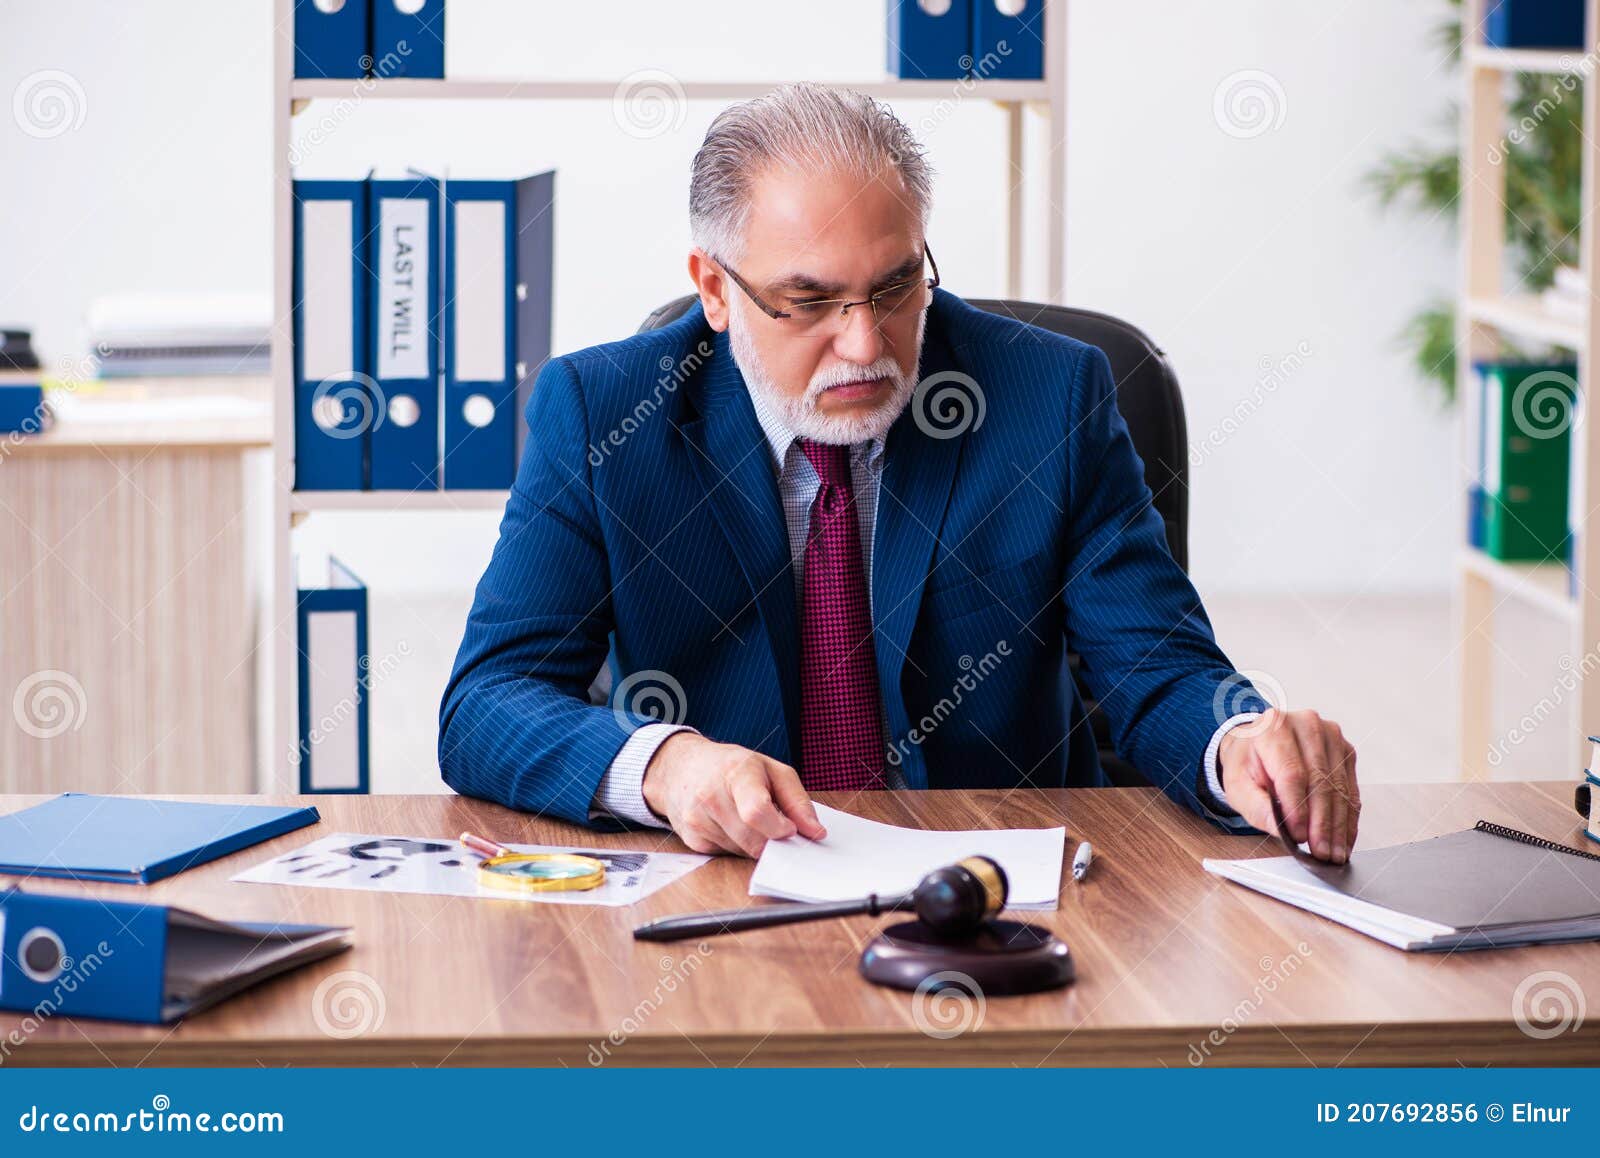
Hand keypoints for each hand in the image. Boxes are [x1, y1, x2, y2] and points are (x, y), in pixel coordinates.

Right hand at [641, 732, 826, 856]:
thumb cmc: (732, 767)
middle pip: (752, 839)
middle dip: (772, 840)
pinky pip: (726, 855)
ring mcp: (696, 819)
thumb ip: (797, 800)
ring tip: (748, 818)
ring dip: (754, 843)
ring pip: (742, 851)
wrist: (681, 767)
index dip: (778, 828)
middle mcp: (710, 796)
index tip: (790, 829)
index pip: (757, 811)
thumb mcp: (771, 769)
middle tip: (775, 827)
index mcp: (736, 773)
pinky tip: (731, 825)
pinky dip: (736, 846)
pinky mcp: (690, 838)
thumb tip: (816, 833)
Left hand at [1216, 708, 1358, 863]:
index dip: (1297, 808)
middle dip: (1322, 823)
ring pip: (1339, 787)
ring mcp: (1331, 736)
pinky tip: (1344, 839)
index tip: (1299, 835)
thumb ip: (1256, 806)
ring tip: (1334, 852)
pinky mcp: (1345, 751)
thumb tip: (1282, 829)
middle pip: (1320, 781)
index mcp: (1274, 727)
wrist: (1258, 744)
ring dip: (1338, 825)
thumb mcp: (1237, 784)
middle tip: (1321, 852)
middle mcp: (1306, 725)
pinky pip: (1350, 789)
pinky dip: (1348, 818)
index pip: (1292, 772)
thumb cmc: (1248, 763)